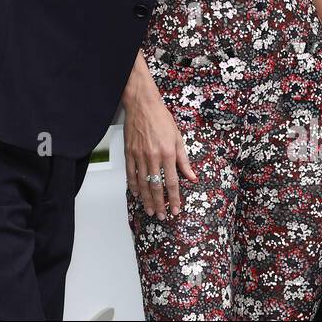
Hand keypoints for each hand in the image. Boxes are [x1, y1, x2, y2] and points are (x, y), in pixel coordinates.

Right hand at [122, 54, 196, 219]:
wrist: (142, 105)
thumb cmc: (162, 119)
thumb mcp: (178, 138)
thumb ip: (184, 160)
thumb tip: (192, 177)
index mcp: (168, 153)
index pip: (172, 183)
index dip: (174, 199)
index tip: (176, 210)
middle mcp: (153, 157)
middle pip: (156, 187)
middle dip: (160, 204)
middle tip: (163, 216)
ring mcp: (139, 156)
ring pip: (143, 184)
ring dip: (147, 200)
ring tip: (150, 210)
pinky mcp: (129, 153)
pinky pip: (131, 174)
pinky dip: (133, 186)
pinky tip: (137, 194)